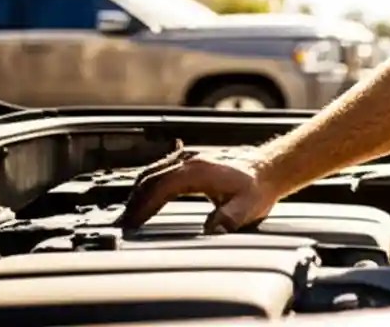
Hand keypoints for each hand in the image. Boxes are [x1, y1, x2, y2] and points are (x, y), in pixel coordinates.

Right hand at [120, 141, 280, 233]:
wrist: (267, 170)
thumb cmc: (257, 189)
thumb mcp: (247, 207)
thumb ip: (229, 219)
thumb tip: (212, 231)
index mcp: (198, 171)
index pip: (161, 187)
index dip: (143, 206)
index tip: (131, 224)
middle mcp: (189, 161)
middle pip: (150, 178)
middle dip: (134, 201)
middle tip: (122, 224)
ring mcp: (188, 159)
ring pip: (152, 172)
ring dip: (138, 192)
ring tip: (128, 215)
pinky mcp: (189, 162)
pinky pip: (160, 170)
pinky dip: (147, 184)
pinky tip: (142, 196)